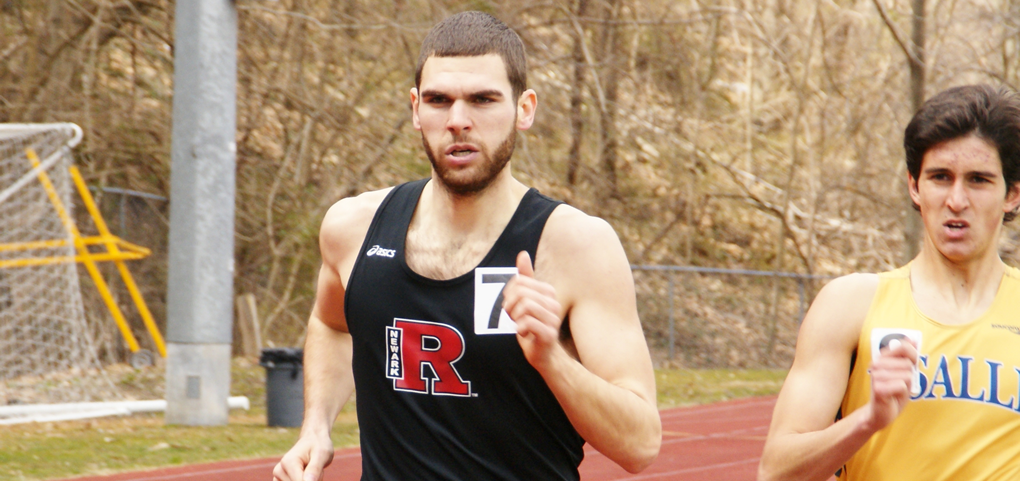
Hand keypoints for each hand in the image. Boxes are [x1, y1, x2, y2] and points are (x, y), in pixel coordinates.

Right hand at [272, 432, 333, 480]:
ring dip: (308, 480)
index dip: (314, 480)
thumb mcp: (321, 455)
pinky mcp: (279, 480)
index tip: (318, 470)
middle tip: (315, 466)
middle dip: (311, 480)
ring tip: (310, 468)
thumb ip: (314, 469)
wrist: (313, 440)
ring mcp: (277, 476)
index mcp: (288, 463)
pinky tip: (306, 473)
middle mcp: (279, 470)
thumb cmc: (319, 445)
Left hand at [502, 251, 563, 370]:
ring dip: (514, 318)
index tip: (511, 305)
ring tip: (518, 324)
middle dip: (509, 306)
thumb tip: (523, 254)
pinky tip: (524, 333)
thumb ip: (525, 278)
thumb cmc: (532, 325)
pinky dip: (519, 329)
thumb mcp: (526, 299)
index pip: (519, 281)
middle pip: (521, 293)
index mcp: (548, 291)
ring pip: (524, 307)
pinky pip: (527, 323)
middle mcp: (553, 303)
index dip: (508, 293)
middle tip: (512, 316)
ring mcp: (553, 319)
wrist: (543, 353)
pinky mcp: (549, 334)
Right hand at [865, 339, 917, 431]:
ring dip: (906, 386)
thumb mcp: (903, 371)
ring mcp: (876, 376)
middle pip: (907, 363)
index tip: (909, 367)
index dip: (912, 357)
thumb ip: (908, 354)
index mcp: (881, 357)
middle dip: (909, 376)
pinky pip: (902, 385)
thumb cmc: (893, 391)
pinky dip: (903, 393)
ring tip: (896, 390)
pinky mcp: (878, 389)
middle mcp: (876, 364)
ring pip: (907, 375)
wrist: (880, 413)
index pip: (904, 347)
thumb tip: (912, 338)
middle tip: (900, 384)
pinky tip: (893, 397)